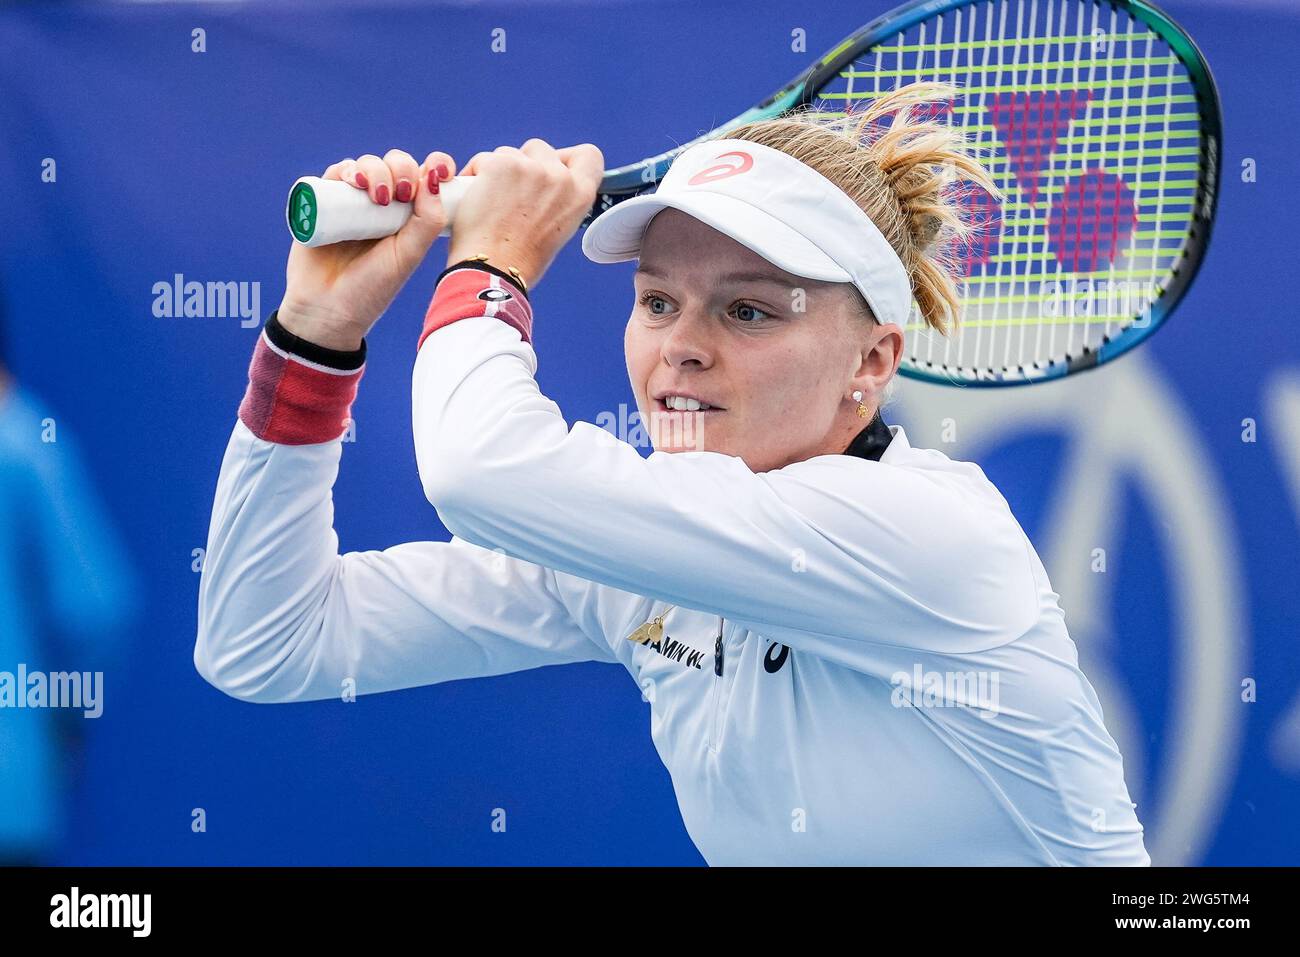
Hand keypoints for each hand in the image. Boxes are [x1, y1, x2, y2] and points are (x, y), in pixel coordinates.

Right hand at [280, 150, 457, 350]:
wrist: (326, 309)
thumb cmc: (370, 289)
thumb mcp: (407, 257)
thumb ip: (427, 222)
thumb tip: (433, 177)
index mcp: (408, 217)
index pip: (425, 178)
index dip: (435, 165)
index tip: (441, 170)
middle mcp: (382, 206)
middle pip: (395, 165)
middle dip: (401, 168)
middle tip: (402, 193)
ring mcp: (352, 202)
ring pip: (366, 165)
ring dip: (375, 168)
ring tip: (377, 194)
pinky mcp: (324, 202)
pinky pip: (335, 174)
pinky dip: (345, 169)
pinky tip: (353, 180)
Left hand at [446, 139, 603, 290]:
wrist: (494, 272)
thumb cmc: (520, 262)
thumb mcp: (555, 231)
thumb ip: (555, 201)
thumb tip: (540, 183)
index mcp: (580, 196)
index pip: (588, 155)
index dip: (567, 157)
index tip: (551, 167)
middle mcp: (560, 178)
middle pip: (540, 149)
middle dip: (523, 164)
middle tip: (509, 194)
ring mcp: (530, 169)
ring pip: (508, 153)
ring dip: (497, 170)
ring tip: (488, 203)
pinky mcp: (500, 165)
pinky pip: (484, 160)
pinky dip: (475, 175)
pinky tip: (471, 199)